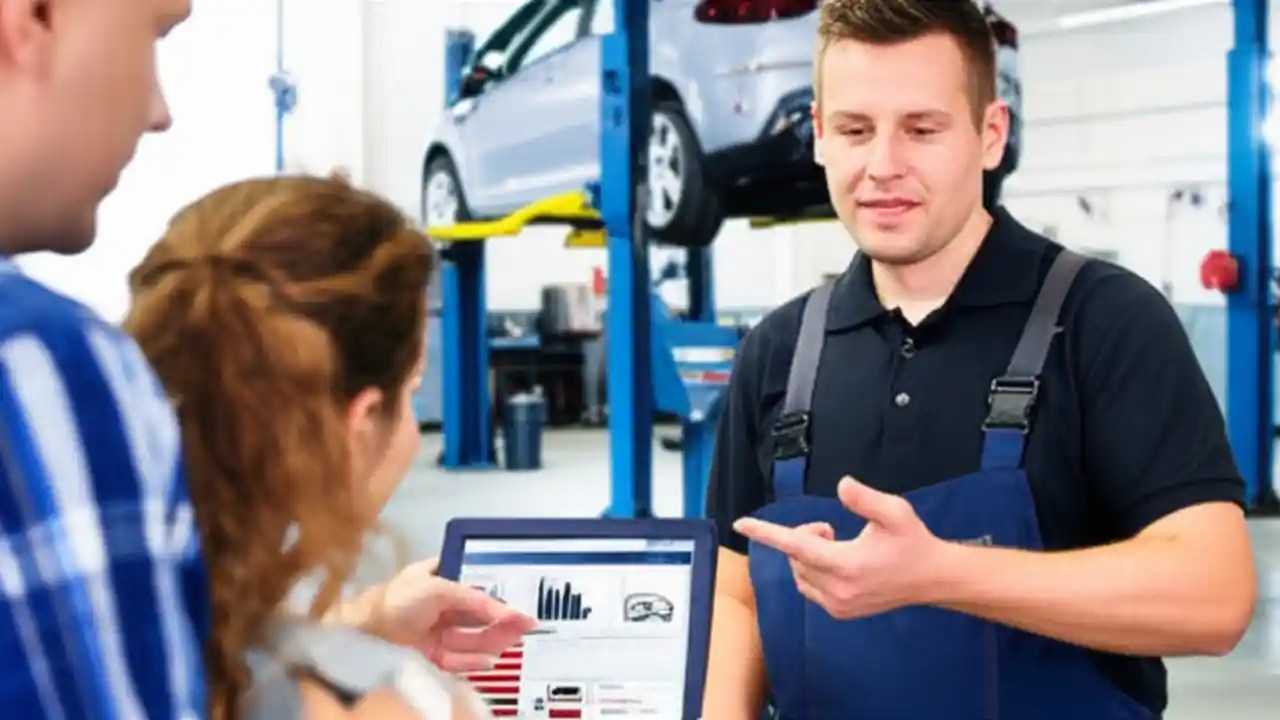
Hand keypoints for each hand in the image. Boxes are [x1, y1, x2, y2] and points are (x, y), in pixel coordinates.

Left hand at [348, 558, 536, 672]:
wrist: (361, 634)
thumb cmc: (392, 601)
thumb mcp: (438, 588)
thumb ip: (474, 600)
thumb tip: (503, 610)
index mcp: (442, 580)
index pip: (478, 588)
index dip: (500, 597)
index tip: (521, 607)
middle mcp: (442, 605)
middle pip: (480, 616)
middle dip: (503, 622)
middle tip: (526, 627)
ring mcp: (437, 631)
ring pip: (473, 638)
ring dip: (494, 641)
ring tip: (514, 641)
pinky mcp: (432, 654)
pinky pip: (459, 659)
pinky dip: (474, 661)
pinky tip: (490, 660)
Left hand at [732, 477, 947, 619]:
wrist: (931, 579)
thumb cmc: (912, 542)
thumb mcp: (895, 511)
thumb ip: (865, 498)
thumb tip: (842, 485)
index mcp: (847, 564)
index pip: (796, 545)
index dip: (767, 533)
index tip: (741, 524)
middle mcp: (838, 590)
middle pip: (796, 557)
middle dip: (804, 537)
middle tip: (829, 527)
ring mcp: (838, 605)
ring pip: (799, 573)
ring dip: (807, 554)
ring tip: (835, 543)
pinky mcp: (841, 612)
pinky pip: (809, 587)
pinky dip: (812, 570)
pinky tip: (837, 561)